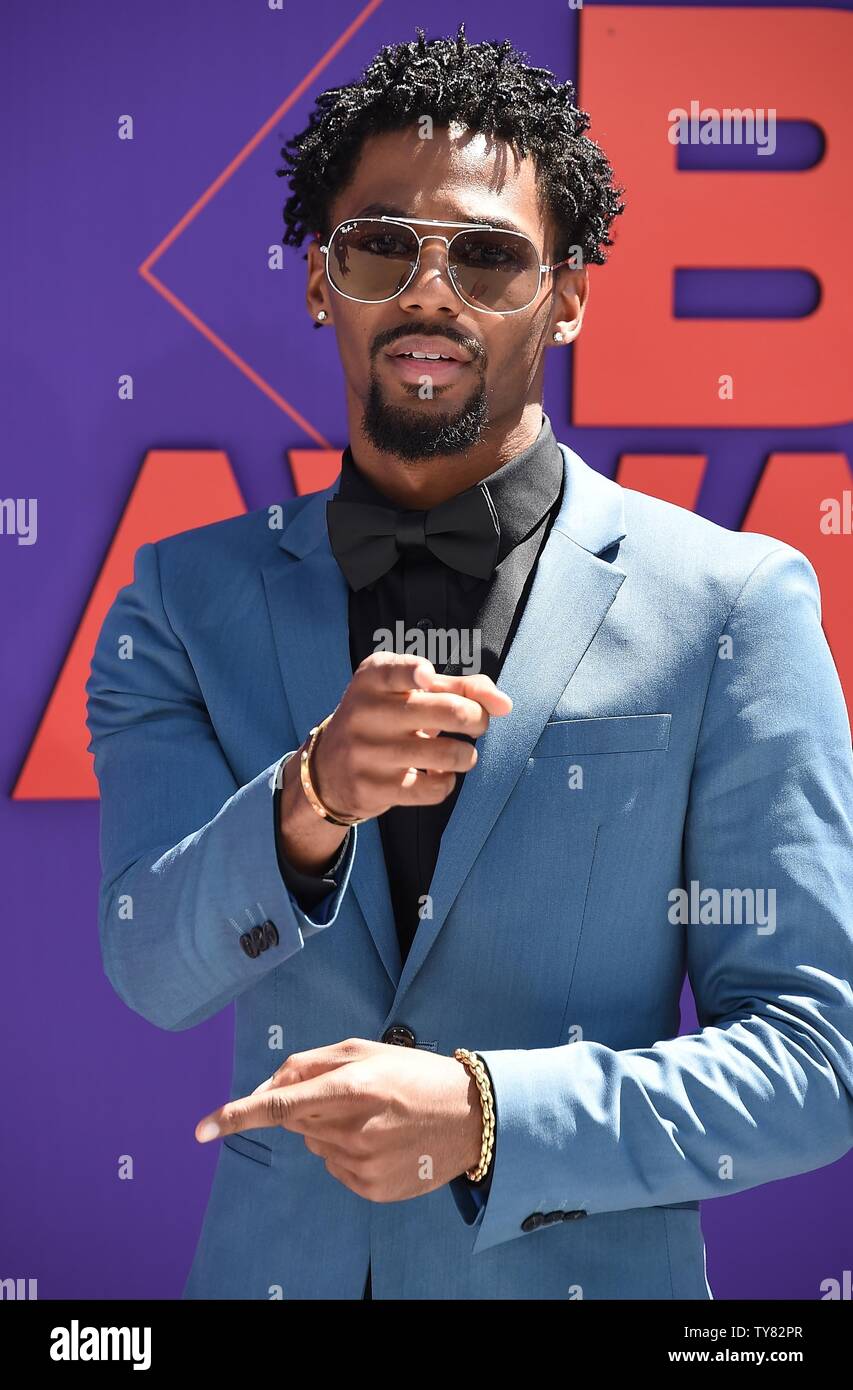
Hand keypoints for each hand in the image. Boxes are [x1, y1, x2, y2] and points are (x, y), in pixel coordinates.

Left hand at [193, 1038, 484, 1201]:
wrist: (469, 1117)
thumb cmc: (413, 1075)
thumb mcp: (364, 1051)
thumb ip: (309, 1064)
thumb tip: (267, 1089)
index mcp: (350, 1087)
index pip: (278, 1106)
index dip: (235, 1115)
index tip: (200, 1128)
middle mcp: (351, 1129)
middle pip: (295, 1122)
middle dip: (308, 1106)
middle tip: (351, 1094)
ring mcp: (360, 1164)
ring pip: (313, 1145)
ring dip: (329, 1129)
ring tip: (375, 1117)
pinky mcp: (369, 1188)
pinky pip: (334, 1168)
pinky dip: (346, 1153)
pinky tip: (380, 1140)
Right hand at [310, 651, 512, 821]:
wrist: (328, 770)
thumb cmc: (384, 721)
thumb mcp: (407, 693)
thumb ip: (458, 687)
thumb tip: (505, 704)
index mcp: (371, 680)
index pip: (393, 670)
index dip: (416, 672)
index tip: (428, 677)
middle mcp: (364, 712)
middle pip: (446, 711)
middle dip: (477, 718)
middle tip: (478, 724)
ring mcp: (366, 753)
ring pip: (446, 753)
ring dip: (466, 755)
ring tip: (461, 754)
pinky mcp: (373, 788)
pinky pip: (433, 787)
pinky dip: (447, 781)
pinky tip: (438, 775)